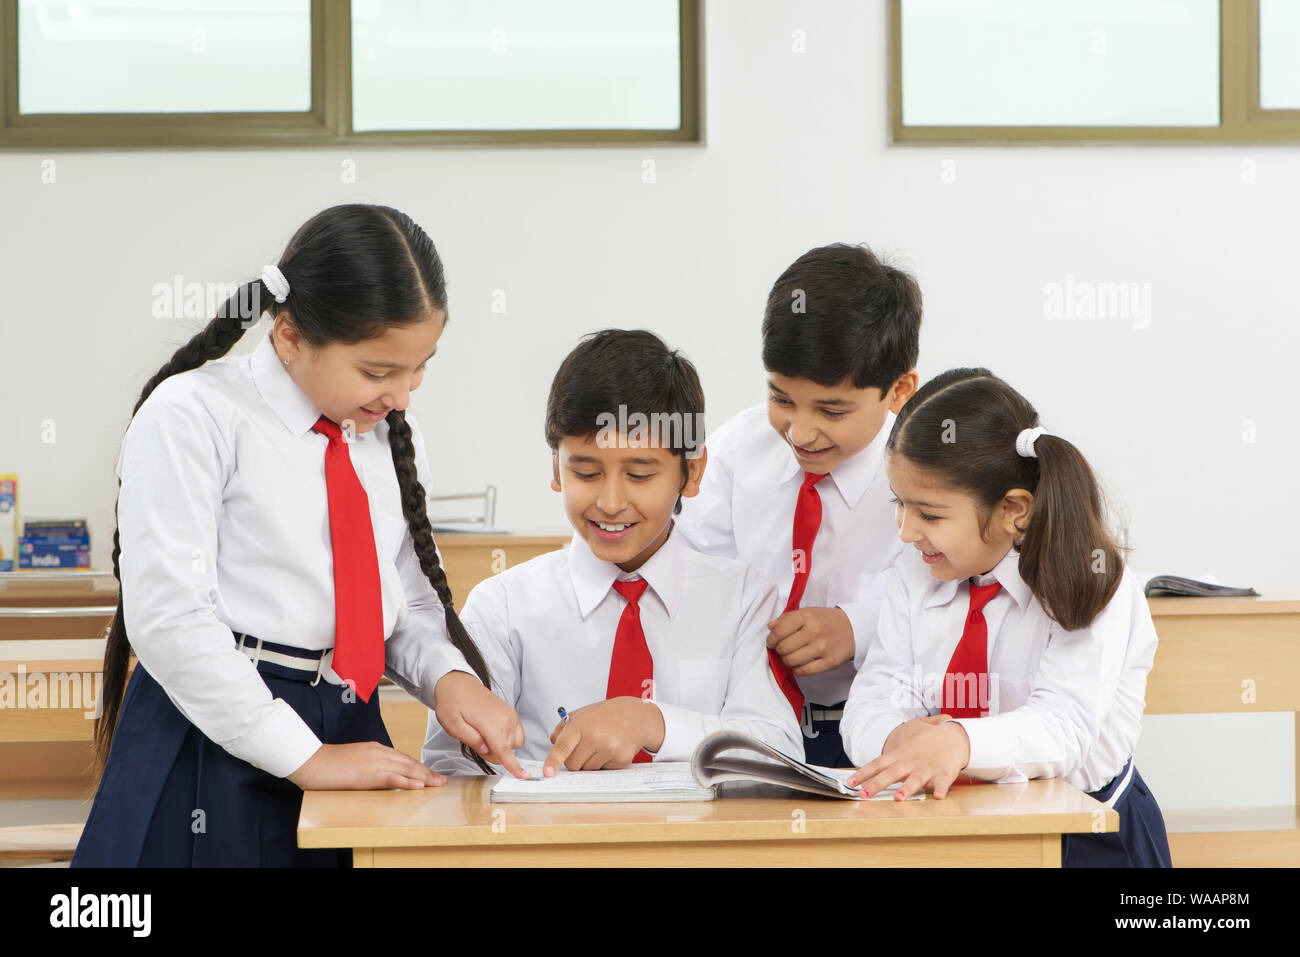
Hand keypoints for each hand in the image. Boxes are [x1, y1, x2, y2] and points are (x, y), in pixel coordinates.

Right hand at [287, 741, 445, 790]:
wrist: (311, 761)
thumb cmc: (327, 764)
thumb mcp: (352, 762)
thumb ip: (367, 766)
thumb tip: (378, 777)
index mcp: (374, 749)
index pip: (401, 758)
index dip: (417, 767)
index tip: (429, 773)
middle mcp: (378, 752)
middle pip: (408, 762)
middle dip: (426, 771)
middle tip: (441, 780)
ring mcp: (374, 761)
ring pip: (405, 768)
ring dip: (424, 776)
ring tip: (437, 783)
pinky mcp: (368, 773)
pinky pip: (392, 777)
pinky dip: (407, 781)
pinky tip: (419, 785)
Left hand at [433, 671, 528, 778]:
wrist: (459, 683)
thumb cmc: (453, 703)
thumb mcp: (453, 726)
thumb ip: (472, 741)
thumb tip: (488, 752)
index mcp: (492, 724)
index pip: (505, 751)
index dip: (513, 766)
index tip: (524, 777)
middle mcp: (506, 719)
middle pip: (508, 750)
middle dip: (494, 752)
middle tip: (476, 740)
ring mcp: (511, 715)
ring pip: (515, 743)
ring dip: (502, 745)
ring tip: (483, 734)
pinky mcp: (512, 714)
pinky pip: (517, 734)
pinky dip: (507, 738)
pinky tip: (491, 731)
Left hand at [542, 697, 665, 775]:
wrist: (635, 716)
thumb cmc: (604, 716)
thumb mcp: (580, 714)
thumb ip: (562, 730)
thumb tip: (554, 747)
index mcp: (580, 725)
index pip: (563, 747)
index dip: (554, 761)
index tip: (548, 773)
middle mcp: (594, 736)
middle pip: (573, 765)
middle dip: (575, 760)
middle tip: (586, 746)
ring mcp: (609, 748)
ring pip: (588, 769)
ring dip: (591, 761)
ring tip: (601, 744)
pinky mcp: (621, 759)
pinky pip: (603, 771)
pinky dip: (605, 763)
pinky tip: (612, 748)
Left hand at [767, 606, 854, 675]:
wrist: (855, 628)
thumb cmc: (828, 620)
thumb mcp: (809, 612)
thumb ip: (788, 618)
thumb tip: (770, 627)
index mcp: (807, 616)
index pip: (779, 630)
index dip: (771, 639)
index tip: (771, 643)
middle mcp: (815, 631)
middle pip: (784, 647)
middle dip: (779, 651)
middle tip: (781, 650)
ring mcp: (823, 647)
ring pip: (792, 661)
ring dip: (787, 661)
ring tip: (790, 657)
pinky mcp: (830, 662)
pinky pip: (804, 671)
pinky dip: (797, 670)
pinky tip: (799, 665)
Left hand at [847, 721, 971, 799]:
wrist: (952, 737)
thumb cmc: (925, 746)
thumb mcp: (904, 751)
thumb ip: (888, 762)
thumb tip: (868, 774)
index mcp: (899, 757)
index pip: (877, 764)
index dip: (863, 773)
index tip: (850, 782)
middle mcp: (910, 763)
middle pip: (891, 774)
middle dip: (877, 784)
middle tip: (864, 794)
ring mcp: (926, 768)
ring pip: (915, 779)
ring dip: (906, 788)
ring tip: (898, 797)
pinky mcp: (943, 773)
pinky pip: (942, 783)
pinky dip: (940, 789)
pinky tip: (938, 796)